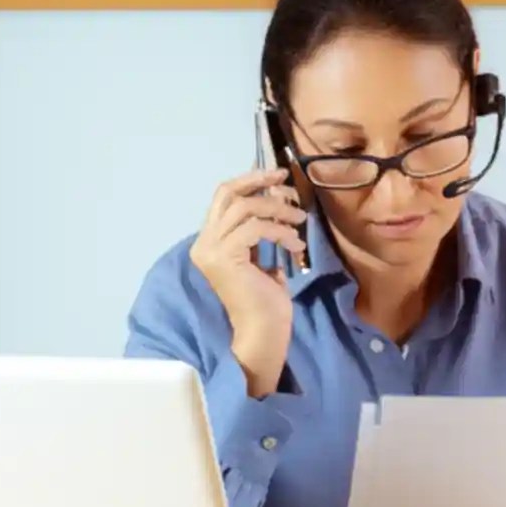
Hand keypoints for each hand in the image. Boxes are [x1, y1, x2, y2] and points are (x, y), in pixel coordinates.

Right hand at [189, 168, 306, 396]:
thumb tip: (276, 194)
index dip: (250, 180)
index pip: (223, 196)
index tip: (278, 175)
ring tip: (301, 221)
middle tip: (291, 188)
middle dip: (262, 184)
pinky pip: (257, 228)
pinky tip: (296, 246)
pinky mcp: (225, 257)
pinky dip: (281, 231)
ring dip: (279, 209)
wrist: (263, 331)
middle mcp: (203, 242)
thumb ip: (258, 227)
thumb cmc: (265, 300)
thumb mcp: (260, 254)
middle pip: (229, 194)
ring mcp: (211, 250)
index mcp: (208, 240)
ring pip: (245, 207)